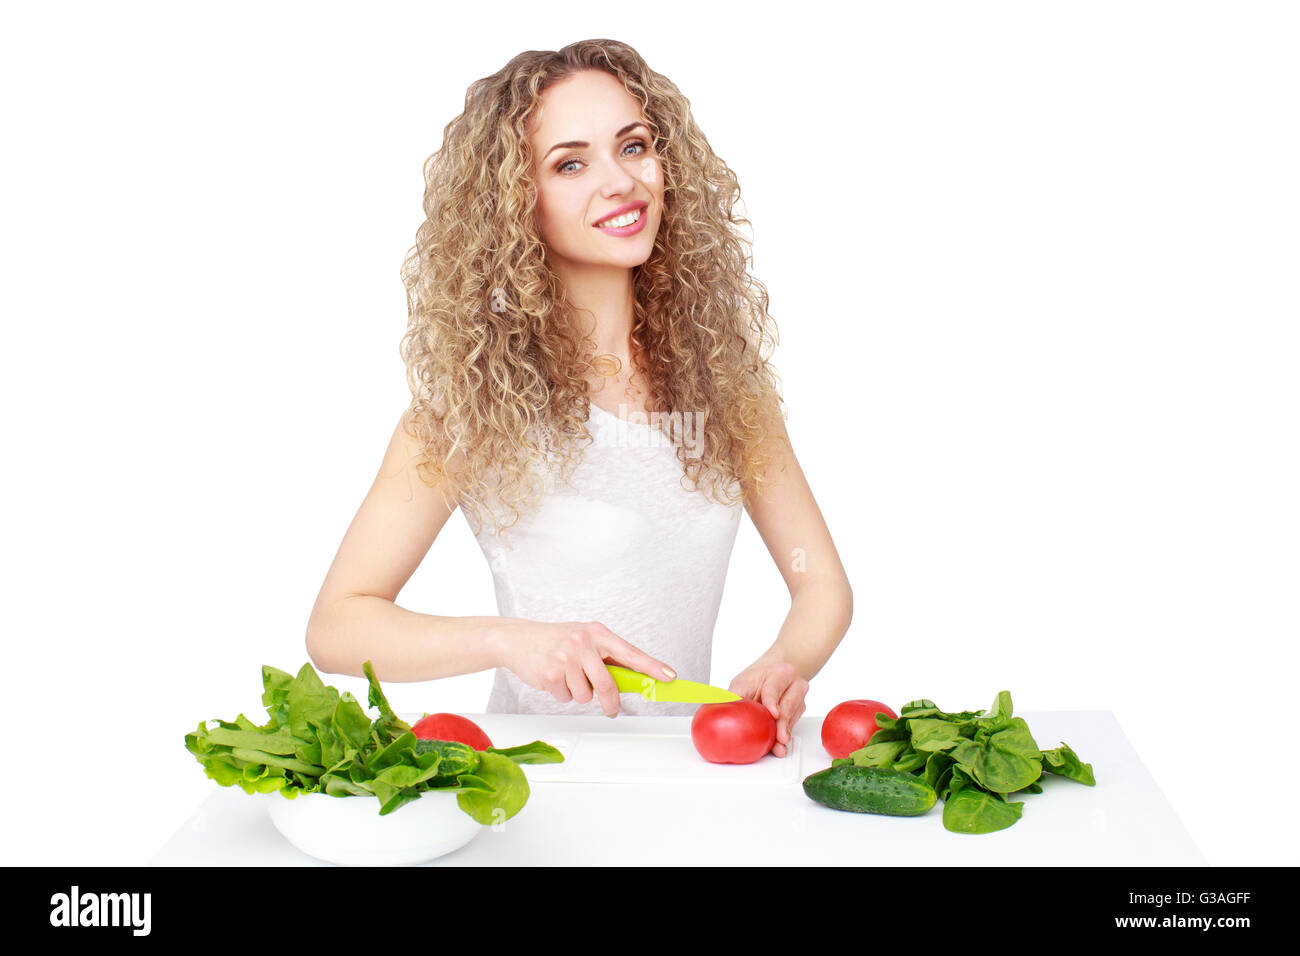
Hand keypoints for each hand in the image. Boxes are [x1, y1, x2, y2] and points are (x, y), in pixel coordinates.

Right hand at [496, 619, 676, 716]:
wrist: (517, 639)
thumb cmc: (556, 640)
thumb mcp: (584, 640)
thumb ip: (606, 658)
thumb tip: (633, 679)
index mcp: (597, 633)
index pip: (631, 653)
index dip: (652, 667)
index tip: (670, 677)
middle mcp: (583, 642)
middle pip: (608, 684)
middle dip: (610, 702)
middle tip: (611, 709)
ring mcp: (565, 657)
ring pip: (586, 695)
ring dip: (579, 694)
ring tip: (567, 676)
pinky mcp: (550, 674)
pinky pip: (566, 698)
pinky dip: (562, 694)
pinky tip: (553, 678)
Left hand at [728, 658, 808, 757]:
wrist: (772, 675)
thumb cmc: (757, 679)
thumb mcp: (742, 683)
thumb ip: (733, 696)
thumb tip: (715, 707)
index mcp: (780, 673)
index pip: (774, 688)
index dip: (772, 702)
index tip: (773, 713)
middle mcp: (793, 683)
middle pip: (788, 705)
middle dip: (782, 723)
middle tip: (780, 737)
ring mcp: (799, 697)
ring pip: (793, 716)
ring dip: (784, 731)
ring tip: (779, 745)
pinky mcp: (800, 709)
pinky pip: (793, 723)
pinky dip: (785, 732)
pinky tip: (779, 743)